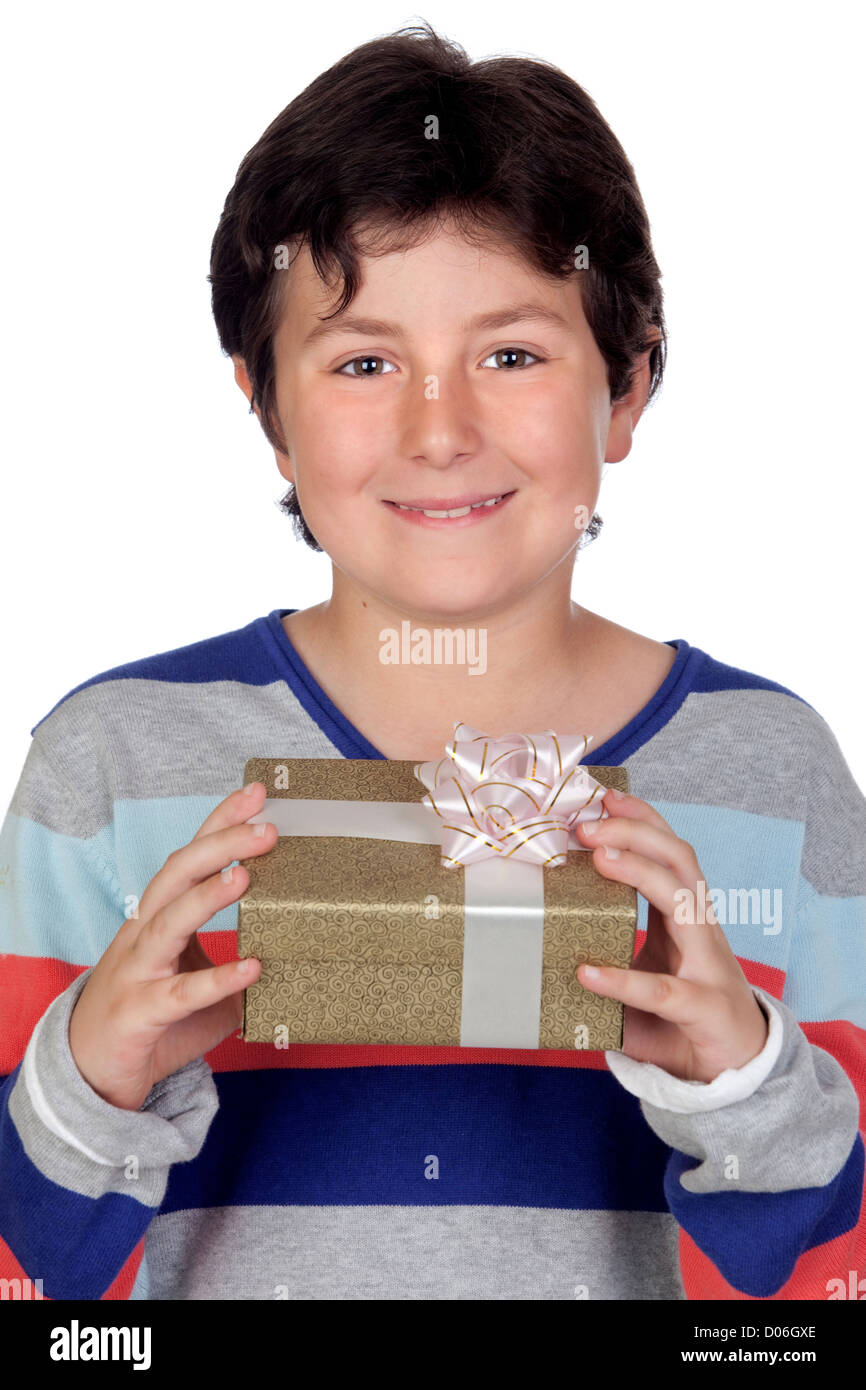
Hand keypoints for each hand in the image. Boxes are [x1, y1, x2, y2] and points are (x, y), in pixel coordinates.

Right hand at [68, 783, 274, 1110]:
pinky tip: (250, 968)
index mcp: (159, 913)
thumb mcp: (199, 976)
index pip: (191, 854)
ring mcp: (138, 969)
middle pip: (178, 874)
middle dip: (220, 845)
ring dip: (207, 896)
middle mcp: (144, 931)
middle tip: (266, 829)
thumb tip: (301, 950)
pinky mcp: (141, 1011)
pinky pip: (181, 993)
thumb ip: (239, 960)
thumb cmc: (155, 1013)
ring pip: (169, 921)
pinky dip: (216, 979)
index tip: (257, 792)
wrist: (92, 1067)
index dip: (220, 821)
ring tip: (245, 877)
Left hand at [575, 788, 768, 1082]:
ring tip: (598, 858)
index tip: (605, 797)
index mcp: (687, 916)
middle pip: (680, 861)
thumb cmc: (682, 1015)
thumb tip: (539, 931)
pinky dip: (624, 980)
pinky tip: (588, 974)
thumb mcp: (645, 969)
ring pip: (684, 903)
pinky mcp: (702, 1008)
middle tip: (588, 825)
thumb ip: (610, 947)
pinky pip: (663, 991)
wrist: (737, 1071)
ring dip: (641, 874)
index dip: (644, 819)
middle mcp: (702, 929)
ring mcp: (708, 965)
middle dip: (637, 834)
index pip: (671, 851)